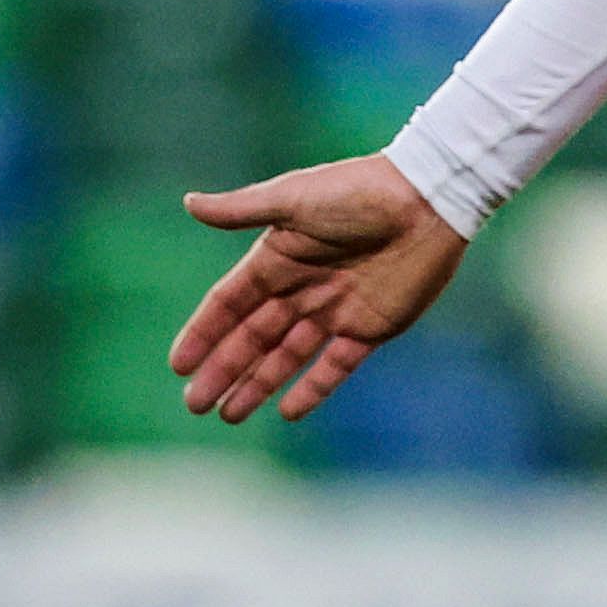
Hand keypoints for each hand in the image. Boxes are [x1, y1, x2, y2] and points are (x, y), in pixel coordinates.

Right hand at [171, 156, 470, 424]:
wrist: (429, 199)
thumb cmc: (359, 191)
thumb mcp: (294, 199)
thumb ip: (243, 210)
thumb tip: (190, 204)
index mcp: (277, 260)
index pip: (228, 305)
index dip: (203, 334)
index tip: (178, 365)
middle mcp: (302, 290)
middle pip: (252, 339)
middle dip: (224, 371)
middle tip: (195, 404)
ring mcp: (336, 311)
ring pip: (287, 357)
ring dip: (258, 384)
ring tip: (229, 415)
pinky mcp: (373, 327)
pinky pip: (337, 365)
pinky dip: (314, 388)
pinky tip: (288, 412)